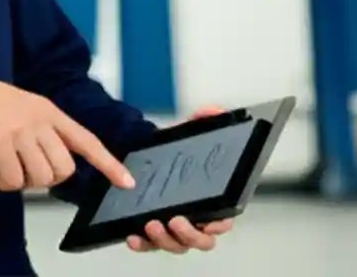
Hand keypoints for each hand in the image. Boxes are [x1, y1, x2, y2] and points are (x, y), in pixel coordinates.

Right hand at [0, 61, 134, 191]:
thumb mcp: (12, 106)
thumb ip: (34, 129)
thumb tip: (46, 164)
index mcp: (44, 107)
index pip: (85, 139)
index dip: (108, 163)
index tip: (126, 181)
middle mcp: (37, 118)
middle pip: (63, 170)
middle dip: (42, 178)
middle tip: (17, 165)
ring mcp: (19, 130)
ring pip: (40, 179)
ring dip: (17, 179)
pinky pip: (13, 182)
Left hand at [127, 104, 233, 254]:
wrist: (134, 157)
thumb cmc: (167, 153)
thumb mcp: (183, 134)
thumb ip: (201, 120)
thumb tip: (214, 110)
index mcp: (209, 200)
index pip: (223, 220)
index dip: (220, 223)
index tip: (211, 219)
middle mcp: (193, 219)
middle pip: (201, 240)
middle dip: (191, 235)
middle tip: (176, 219)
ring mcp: (171, 228)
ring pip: (175, 245)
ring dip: (165, 240)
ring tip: (152, 223)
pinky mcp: (149, 232)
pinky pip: (148, 246)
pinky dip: (142, 244)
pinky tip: (133, 235)